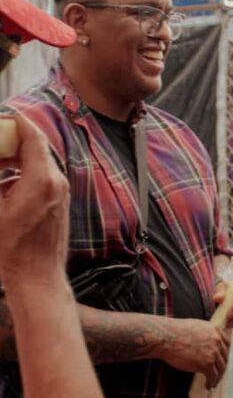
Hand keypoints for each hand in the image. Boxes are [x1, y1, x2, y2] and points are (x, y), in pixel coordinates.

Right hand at [0, 115, 69, 283]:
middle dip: (12, 143)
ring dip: (16, 160)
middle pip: (35, 148)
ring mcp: (61, 193)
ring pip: (38, 164)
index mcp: (42, 179)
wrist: (38, 280)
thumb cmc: (14, 251)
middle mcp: (57, 182)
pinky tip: (5, 188)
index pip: (33, 137)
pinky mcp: (60, 204)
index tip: (6, 117)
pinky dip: (23, 175)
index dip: (18, 123)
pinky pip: (42, 179)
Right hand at [162, 318, 230, 387]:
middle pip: (224, 357)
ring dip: (217, 377)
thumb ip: (206, 333)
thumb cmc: (175, 331)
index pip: (227, 344)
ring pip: (220, 369)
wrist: (166, 337)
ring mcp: (213, 353)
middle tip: (218, 373)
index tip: (222, 360)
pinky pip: (213, 376)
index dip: (224, 354)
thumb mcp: (196, 326)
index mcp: (215, 330)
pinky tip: (208, 385)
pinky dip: (211, 382)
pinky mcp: (206, 364)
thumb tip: (208, 342)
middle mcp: (217, 341)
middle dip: (221, 367)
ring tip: (214, 382)